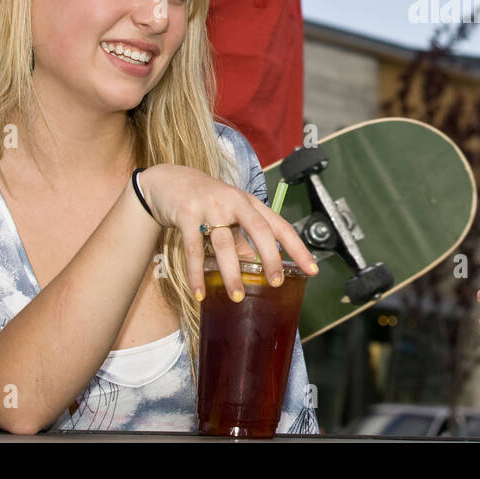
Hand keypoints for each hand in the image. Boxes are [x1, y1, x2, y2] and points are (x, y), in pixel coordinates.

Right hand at [138, 164, 317, 300]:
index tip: (312, 270)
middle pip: (259, 229)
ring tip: (237, 297)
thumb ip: (243, 242)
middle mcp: (235, 202)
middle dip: (271, 257)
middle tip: (277, 283)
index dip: (298, 248)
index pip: (281, 226)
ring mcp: (210, 207)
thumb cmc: (206, 201)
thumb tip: (258, 270)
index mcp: (251, 203)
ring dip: (232, 273)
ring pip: (225, 243)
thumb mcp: (230, 216)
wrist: (167, 180)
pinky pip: (193, 249)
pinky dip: (196, 274)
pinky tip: (199, 293)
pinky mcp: (187, 215)